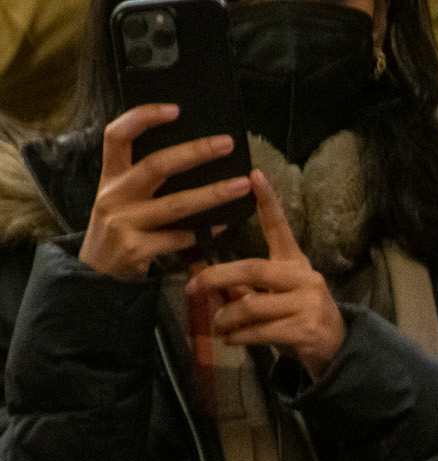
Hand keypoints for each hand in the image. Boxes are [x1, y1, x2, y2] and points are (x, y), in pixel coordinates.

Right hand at [79, 105, 249, 280]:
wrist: (96, 276)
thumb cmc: (120, 230)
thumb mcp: (121, 199)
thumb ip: (145, 181)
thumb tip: (192, 155)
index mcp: (109, 176)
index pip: (117, 135)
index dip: (143, 118)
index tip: (175, 109)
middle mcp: (113, 195)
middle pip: (155, 166)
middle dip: (194, 153)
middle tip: (226, 143)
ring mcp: (123, 223)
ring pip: (175, 205)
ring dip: (212, 194)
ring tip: (241, 185)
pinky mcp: (135, 249)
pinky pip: (178, 238)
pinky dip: (204, 232)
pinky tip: (225, 225)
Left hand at [186, 169, 346, 380]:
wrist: (336, 348)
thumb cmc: (298, 315)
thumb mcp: (276, 295)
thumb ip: (247, 286)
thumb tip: (209, 281)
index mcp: (295, 263)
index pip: (280, 228)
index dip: (268, 202)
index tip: (254, 174)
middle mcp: (305, 278)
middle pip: (253, 270)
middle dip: (217, 278)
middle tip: (193, 286)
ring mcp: (308, 304)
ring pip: (252, 306)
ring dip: (227, 317)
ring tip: (218, 324)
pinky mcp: (306, 330)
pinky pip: (260, 331)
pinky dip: (239, 336)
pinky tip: (231, 339)